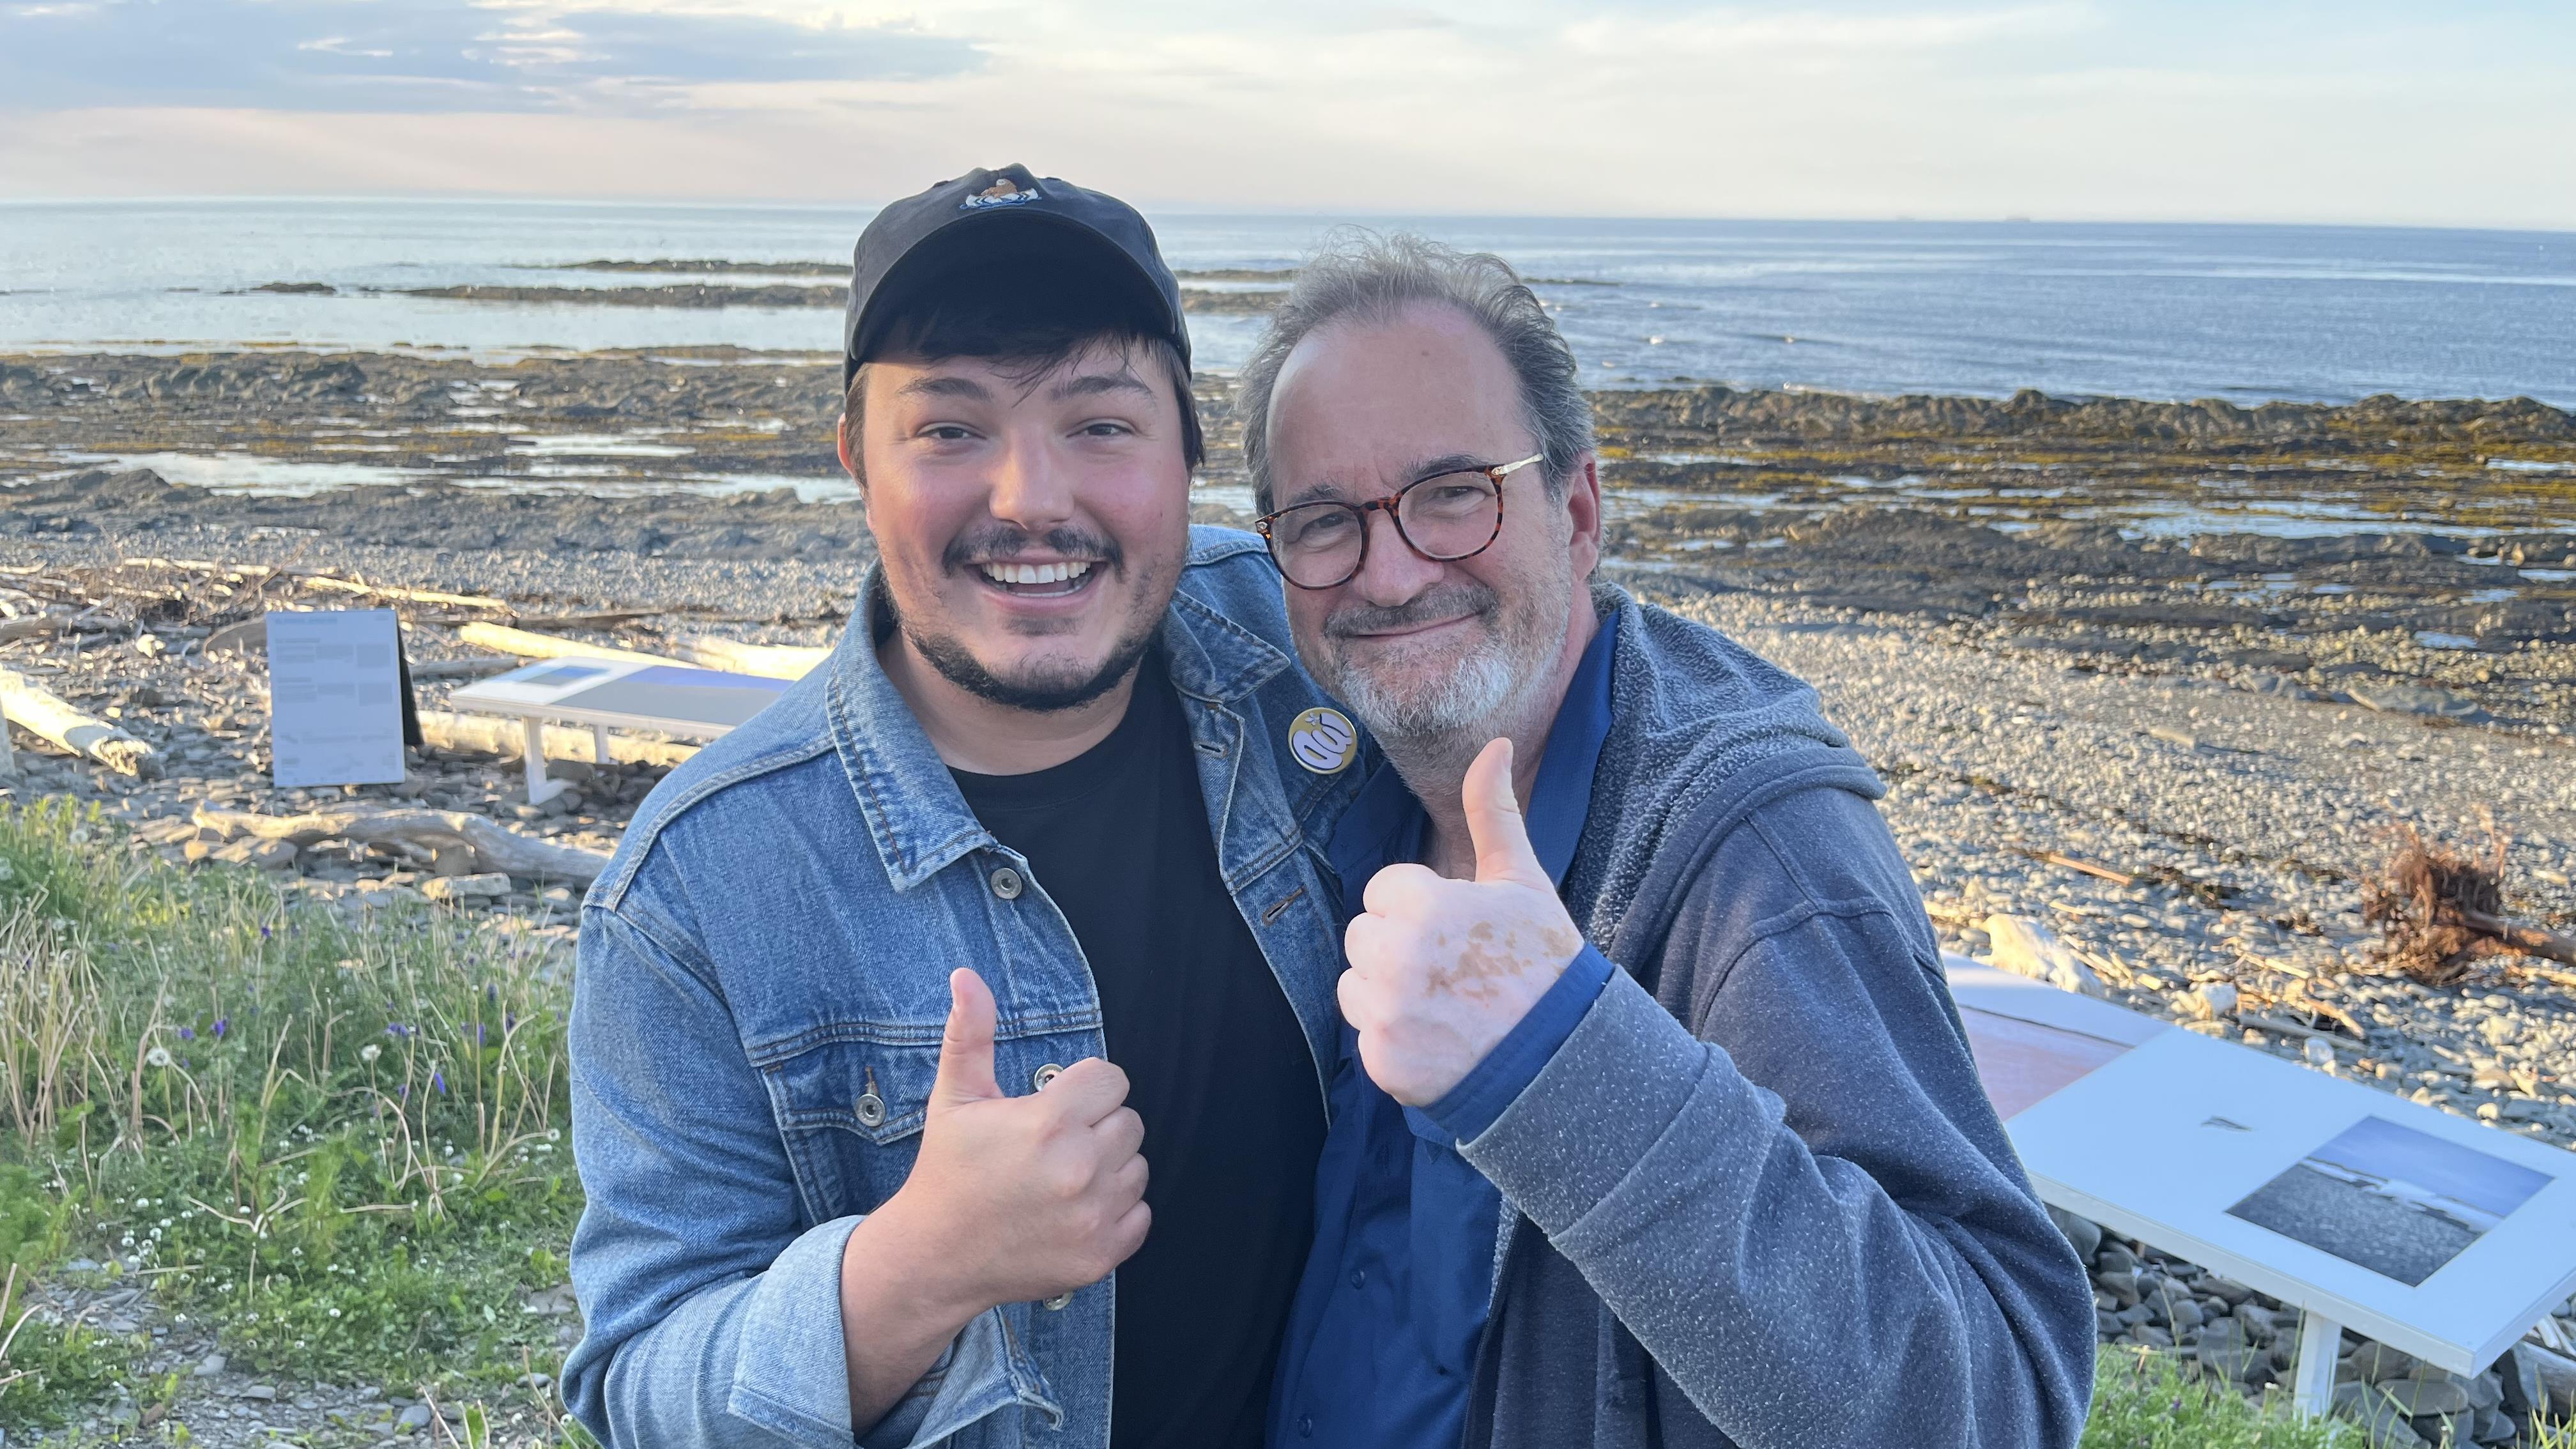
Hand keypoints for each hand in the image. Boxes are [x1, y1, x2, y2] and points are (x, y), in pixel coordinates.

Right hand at [873, 967, 1150, 1313]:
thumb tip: (965, 975)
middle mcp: (1080, 1168)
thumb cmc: (947, 1171)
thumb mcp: (955, 1097)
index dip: (1083, 1089)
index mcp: (1050, 1122)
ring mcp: (1094, 1215)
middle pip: (1129, 1122)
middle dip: (1096, 1127)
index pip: (1112, 1079)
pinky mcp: (1102, 1254)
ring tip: (1061, 1178)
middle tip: (1053, 1146)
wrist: (934, 1258)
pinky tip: (1073, 1210)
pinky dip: (1115, 1212)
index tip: (1052, 1107)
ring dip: (1109, 1168)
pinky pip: (1140, 1214)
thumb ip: (970, 1032)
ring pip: (1138, 1167)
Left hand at [1340, 738, 1584, 1105]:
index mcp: (1425, 906)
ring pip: (1355, 985)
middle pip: (1363, 937)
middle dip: (1400, 948)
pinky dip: (1395, 1040)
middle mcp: (1396, 959)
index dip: (1422, 907)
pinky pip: (1366, 1035)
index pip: (1383, 891)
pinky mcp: (1382, 1063)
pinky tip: (1441, 1041)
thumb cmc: (1544, 964)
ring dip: (1389, 993)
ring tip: (1447, 1005)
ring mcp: (1387, 1016)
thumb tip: (1495, 743)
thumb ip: (1493, 813)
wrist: (1564, 1059)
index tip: (1461, 932)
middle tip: (1455, 971)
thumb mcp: (1523, 882)